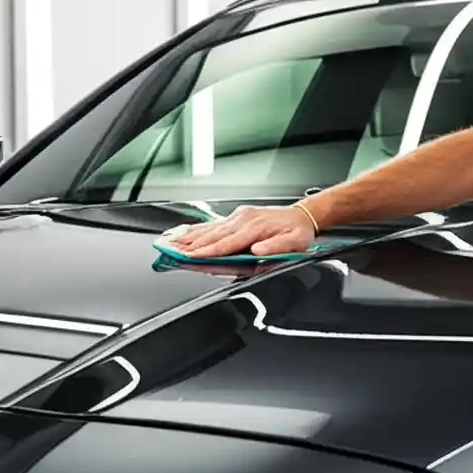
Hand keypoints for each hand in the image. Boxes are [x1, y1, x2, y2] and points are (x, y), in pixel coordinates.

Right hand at [168, 204, 315, 257]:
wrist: (302, 215)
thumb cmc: (298, 232)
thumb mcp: (295, 243)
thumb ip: (275, 247)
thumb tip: (257, 249)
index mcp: (255, 227)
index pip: (227, 243)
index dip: (208, 251)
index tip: (191, 257)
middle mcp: (244, 219)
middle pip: (212, 235)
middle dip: (190, 244)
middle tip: (171, 250)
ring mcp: (239, 216)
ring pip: (210, 229)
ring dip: (189, 236)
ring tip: (170, 242)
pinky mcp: (237, 216)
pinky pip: (214, 224)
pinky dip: (198, 229)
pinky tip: (185, 232)